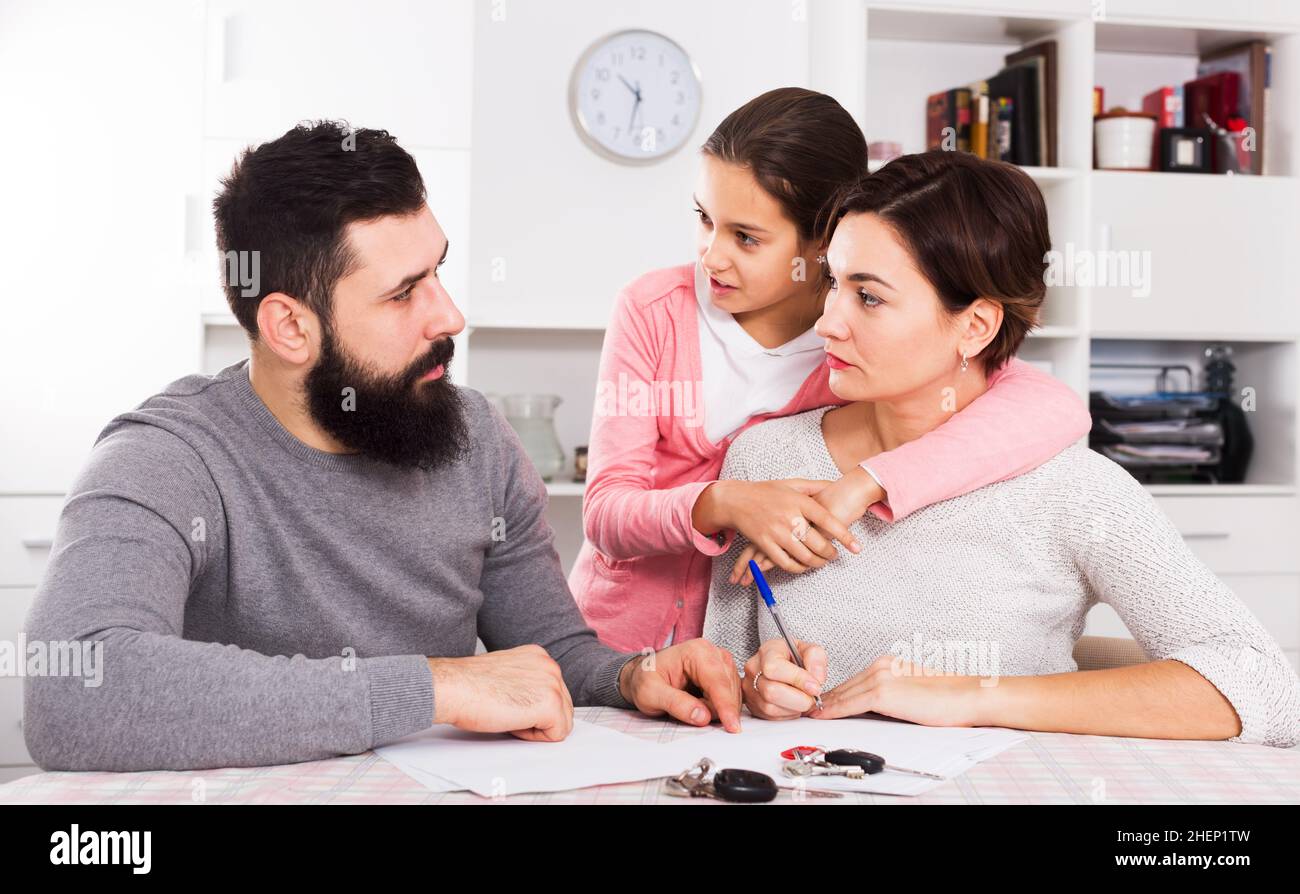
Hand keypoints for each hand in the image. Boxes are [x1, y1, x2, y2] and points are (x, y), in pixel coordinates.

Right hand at [427, 645, 572, 741]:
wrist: (453, 688)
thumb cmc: (468, 685)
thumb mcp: (506, 675)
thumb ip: (526, 683)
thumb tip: (535, 703)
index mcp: (539, 656)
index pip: (554, 692)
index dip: (532, 708)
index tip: (509, 704)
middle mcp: (550, 665)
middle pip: (563, 708)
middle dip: (539, 719)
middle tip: (507, 712)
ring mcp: (553, 683)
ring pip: (562, 722)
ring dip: (536, 728)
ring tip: (509, 716)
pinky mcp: (550, 704)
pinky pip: (557, 734)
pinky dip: (534, 737)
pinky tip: (512, 723)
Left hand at [618, 638, 743, 732]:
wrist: (644, 675)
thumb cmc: (645, 680)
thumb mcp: (650, 694)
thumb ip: (676, 704)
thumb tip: (703, 716)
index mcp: (696, 652)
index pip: (718, 682)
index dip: (726, 706)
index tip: (732, 727)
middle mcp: (713, 653)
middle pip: (728, 690)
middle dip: (713, 709)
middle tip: (683, 710)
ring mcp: (721, 663)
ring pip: (732, 696)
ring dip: (714, 709)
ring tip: (688, 704)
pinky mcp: (725, 675)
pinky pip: (731, 697)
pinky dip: (718, 707)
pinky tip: (700, 704)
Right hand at [731, 468, 881, 584]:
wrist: (735, 499)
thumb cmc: (765, 491)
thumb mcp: (791, 483)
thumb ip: (814, 486)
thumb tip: (835, 483)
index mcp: (799, 501)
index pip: (827, 520)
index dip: (844, 536)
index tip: (856, 547)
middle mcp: (789, 517)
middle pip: (817, 543)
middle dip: (830, 553)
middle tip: (835, 555)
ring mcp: (776, 532)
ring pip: (803, 556)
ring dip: (816, 562)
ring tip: (822, 562)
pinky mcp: (764, 543)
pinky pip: (785, 563)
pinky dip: (797, 568)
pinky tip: (803, 566)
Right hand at [742, 638, 827, 719]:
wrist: (786, 667)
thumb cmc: (796, 658)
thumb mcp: (809, 650)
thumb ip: (816, 659)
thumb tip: (816, 679)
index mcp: (767, 651)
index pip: (774, 667)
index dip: (797, 679)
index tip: (814, 686)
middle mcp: (754, 669)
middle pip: (771, 691)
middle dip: (799, 698)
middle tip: (812, 696)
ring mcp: (750, 689)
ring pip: (771, 708)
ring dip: (794, 708)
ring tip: (803, 698)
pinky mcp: (754, 706)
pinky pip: (772, 718)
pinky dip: (788, 714)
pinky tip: (794, 703)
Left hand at [809, 655, 984, 726]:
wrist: (966, 696)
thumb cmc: (947, 698)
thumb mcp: (911, 691)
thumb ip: (889, 694)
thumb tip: (871, 708)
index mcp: (888, 664)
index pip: (854, 681)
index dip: (836, 693)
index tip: (822, 703)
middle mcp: (882, 666)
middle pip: (845, 686)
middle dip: (826, 699)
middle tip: (808, 708)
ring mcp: (881, 677)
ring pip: (844, 694)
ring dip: (825, 705)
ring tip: (810, 714)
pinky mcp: (883, 693)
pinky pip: (850, 703)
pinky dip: (833, 710)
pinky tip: (822, 715)